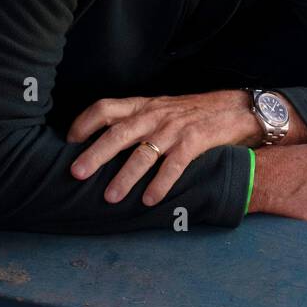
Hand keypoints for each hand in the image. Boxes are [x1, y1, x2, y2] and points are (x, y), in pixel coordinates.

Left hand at [67, 90, 259, 205]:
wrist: (237, 109)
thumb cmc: (196, 114)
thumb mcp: (163, 110)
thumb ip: (138, 121)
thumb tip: (105, 144)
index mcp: (144, 106)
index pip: (105, 108)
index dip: (84, 123)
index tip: (69, 142)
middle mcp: (156, 115)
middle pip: (118, 132)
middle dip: (95, 154)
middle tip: (76, 173)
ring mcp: (175, 128)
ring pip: (143, 152)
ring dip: (124, 176)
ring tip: (110, 196)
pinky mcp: (195, 141)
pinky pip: (174, 165)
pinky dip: (161, 183)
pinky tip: (150, 200)